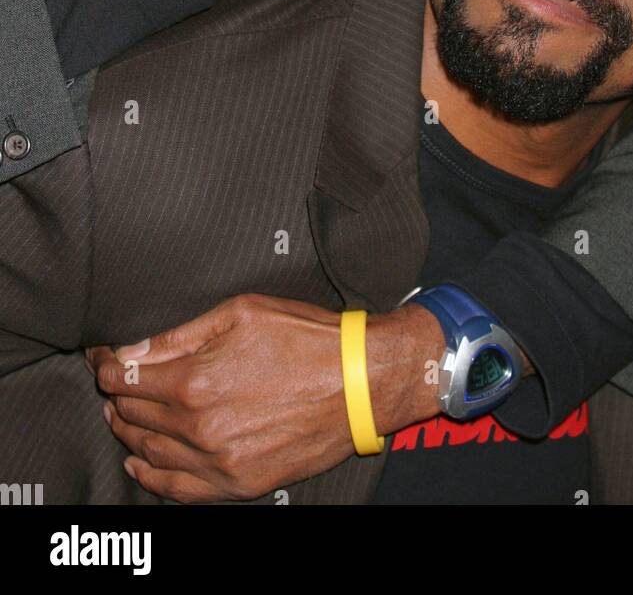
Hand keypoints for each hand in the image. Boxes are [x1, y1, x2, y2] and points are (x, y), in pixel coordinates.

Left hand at [86, 294, 444, 502]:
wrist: (361, 383)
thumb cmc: (308, 339)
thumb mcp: (242, 312)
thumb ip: (180, 334)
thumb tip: (134, 349)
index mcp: (195, 379)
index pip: (123, 377)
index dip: (105, 362)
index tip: (102, 354)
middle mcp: (199, 427)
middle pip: (131, 415)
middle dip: (116, 394)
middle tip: (115, 379)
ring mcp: (218, 461)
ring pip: (147, 452)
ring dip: (128, 431)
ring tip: (124, 414)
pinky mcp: (238, 483)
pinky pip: (177, 489)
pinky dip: (151, 477)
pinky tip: (141, 464)